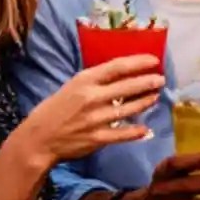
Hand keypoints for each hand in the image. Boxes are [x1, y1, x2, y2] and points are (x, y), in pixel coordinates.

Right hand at [17, 55, 164, 163]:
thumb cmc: (55, 109)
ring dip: (145, 102)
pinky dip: (136, 131)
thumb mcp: (71, 87)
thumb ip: (94, 82)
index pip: (117, 67)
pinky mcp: (97, 138)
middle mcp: (92, 97)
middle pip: (127, 86)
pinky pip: (122, 134)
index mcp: (84, 81)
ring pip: (129, 109)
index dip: (138, 62)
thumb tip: (120, 75)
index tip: (153, 60)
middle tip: (160, 79)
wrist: (39, 138)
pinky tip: (146, 129)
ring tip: (155, 97)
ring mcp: (96, 119)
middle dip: (147, 82)